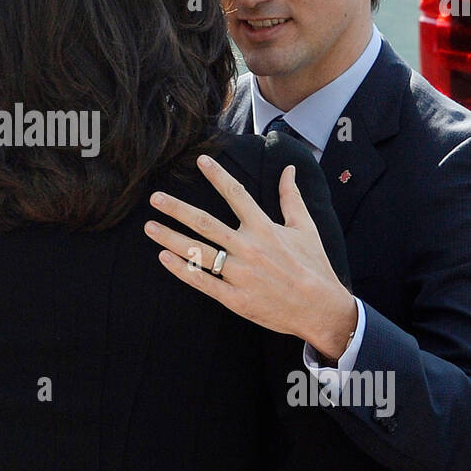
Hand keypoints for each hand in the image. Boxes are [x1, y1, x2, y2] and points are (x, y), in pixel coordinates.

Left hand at [144, 156, 357, 358]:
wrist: (321, 309)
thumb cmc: (314, 266)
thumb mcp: (305, 228)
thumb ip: (292, 198)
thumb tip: (289, 169)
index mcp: (265, 228)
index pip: (237, 195)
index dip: (218, 176)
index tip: (200, 160)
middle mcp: (249, 248)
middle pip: (206, 223)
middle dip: (177, 209)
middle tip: (155, 198)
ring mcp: (240, 274)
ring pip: (199, 252)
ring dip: (171, 238)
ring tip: (150, 227)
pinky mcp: (235, 298)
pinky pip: (202, 282)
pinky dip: (182, 269)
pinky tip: (164, 257)